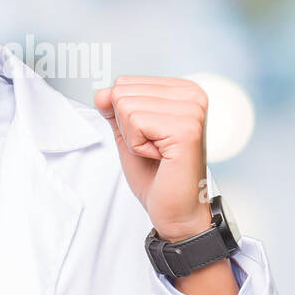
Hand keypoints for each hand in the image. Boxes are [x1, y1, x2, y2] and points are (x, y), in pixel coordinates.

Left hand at [93, 75, 213, 242]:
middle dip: (128, 127)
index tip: (151, 139)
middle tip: (154, 149)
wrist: (175, 211)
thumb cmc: (157, 176)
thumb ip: (114, 109)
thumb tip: (102, 92)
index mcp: (183, 90)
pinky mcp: (186, 129)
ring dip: (133, 138)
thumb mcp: (129, 134)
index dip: (126, 117)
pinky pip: (135, 122)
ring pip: (126, 106)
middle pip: (123, 91)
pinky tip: (161, 158)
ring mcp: (192, 110)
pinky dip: (138, 146)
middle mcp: (193, 94)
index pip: (125, 83)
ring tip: (158, 154)